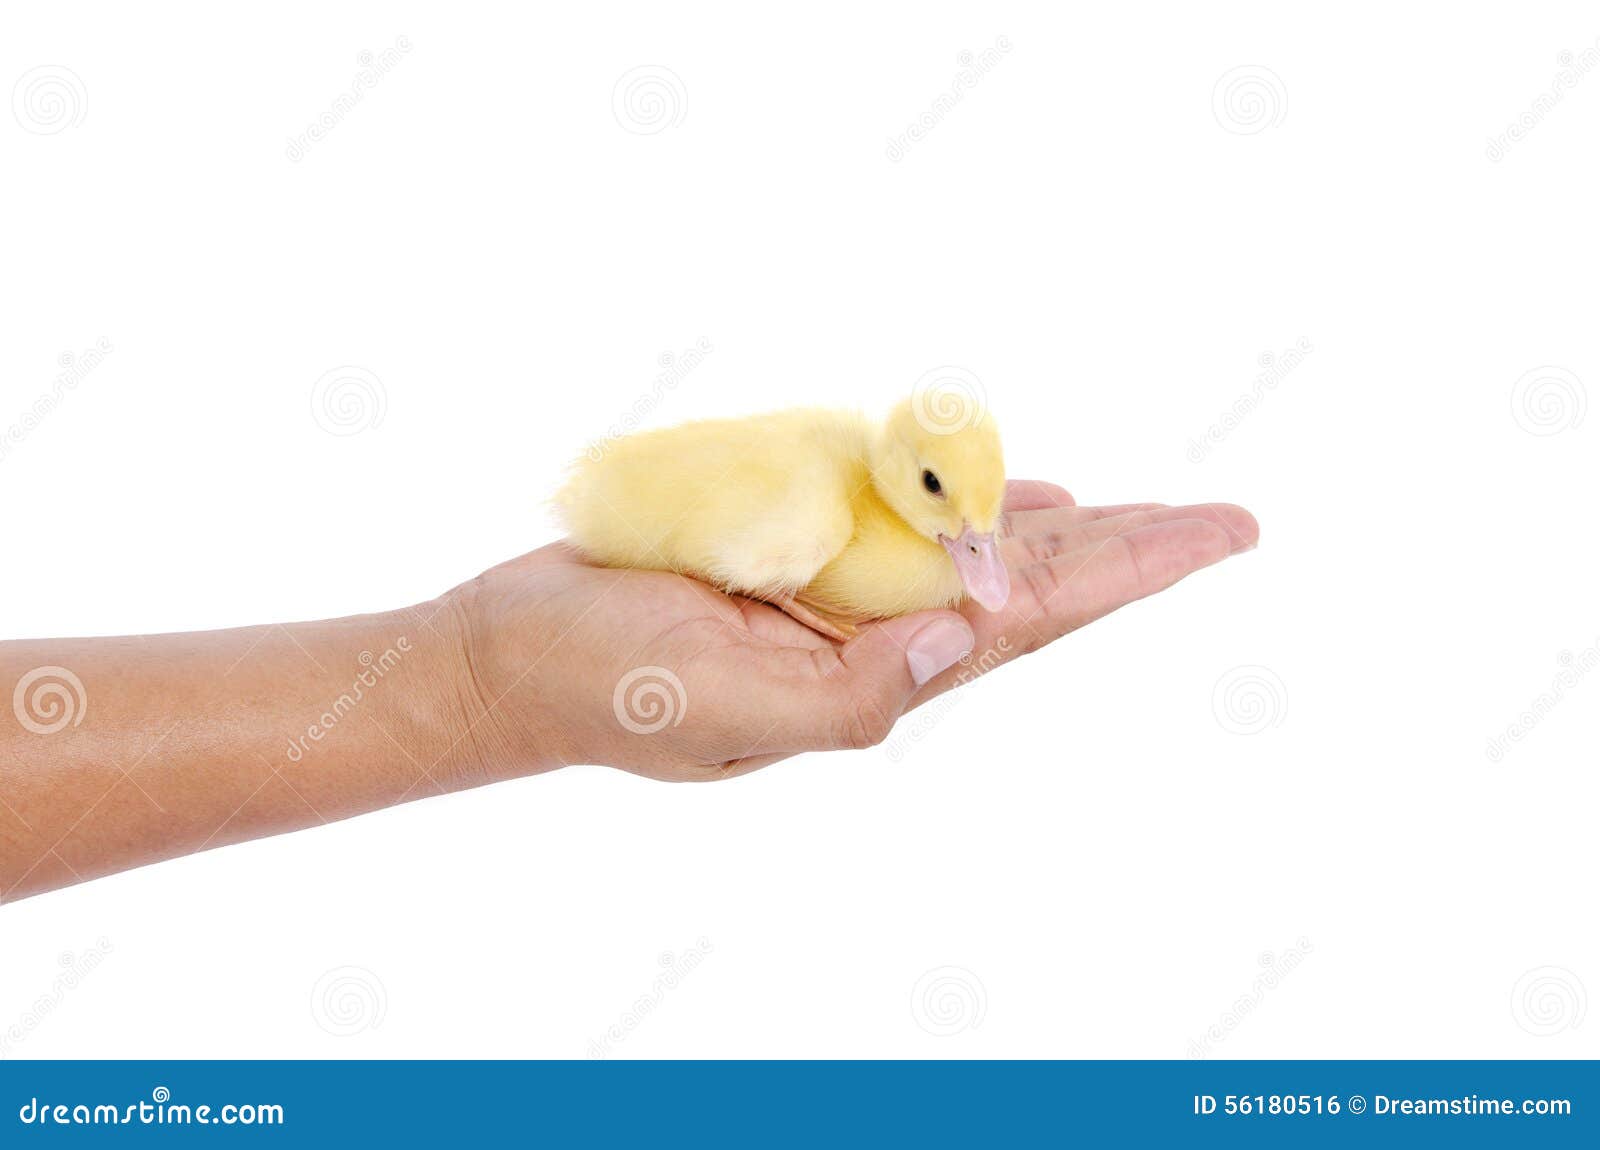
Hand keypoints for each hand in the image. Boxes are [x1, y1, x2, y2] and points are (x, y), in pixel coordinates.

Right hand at [444, 480, 1258, 781]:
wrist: (510, 657)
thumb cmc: (606, 690)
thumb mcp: (730, 712)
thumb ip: (856, 693)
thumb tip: (968, 633)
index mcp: (877, 673)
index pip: (1034, 614)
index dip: (1133, 569)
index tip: (1218, 534)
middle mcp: (874, 632)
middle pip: (1031, 582)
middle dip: (1128, 548)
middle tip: (1224, 520)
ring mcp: (834, 589)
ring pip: (975, 548)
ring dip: (1063, 528)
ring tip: (1145, 512)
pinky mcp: (787, 547)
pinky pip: (897, 517)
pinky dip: (962, 500)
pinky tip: (1010, 493)